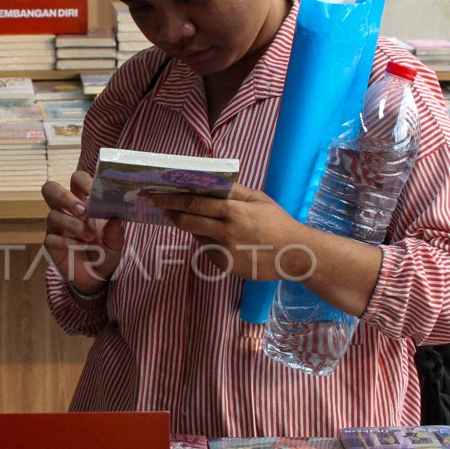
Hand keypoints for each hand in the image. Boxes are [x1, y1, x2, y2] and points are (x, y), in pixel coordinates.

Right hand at [41, 169, 124, 292]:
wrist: (98, 278)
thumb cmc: (106, 252)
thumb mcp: (116, 243)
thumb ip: (116, 231)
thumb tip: (116, 218)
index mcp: (83, 202)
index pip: (76, 180)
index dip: (82, 181)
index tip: (94, 190)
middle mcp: (66, 211)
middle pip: (51, 190)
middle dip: (65, 197)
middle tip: (83, 210)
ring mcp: (56, 227)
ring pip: (53, 215)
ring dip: (73, 224)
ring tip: (89, 236)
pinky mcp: (51, 244)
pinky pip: (52, 238)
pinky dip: (66, 242)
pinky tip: (78, 247)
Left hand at [148, 183, 310, 282]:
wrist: (293, 255)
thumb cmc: (277, 222)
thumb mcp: (258, 199)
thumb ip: (233, 191)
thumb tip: (209, 183)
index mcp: (233, 212)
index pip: (194, 203)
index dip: (171, 199)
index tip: (155, 195)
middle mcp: (225, 232)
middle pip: (187, 220)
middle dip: (169, 211)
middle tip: (157, 205)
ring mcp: (223, 251)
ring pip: (197, 235)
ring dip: (192, 225)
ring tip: (196, 217)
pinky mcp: (224, 265)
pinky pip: (208, 249)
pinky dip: (208, 240)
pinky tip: (223, 238)